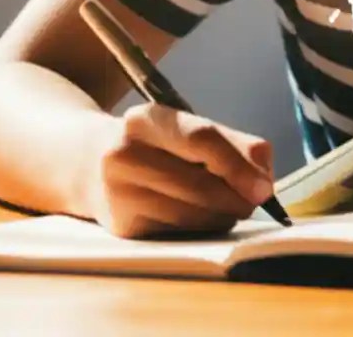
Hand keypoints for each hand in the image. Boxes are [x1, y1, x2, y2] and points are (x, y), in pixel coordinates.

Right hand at [85, 103, 274, 237]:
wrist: (87, 163)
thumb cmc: (154, 146)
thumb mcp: (185, 129)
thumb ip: (235, 145)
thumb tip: (264, 178)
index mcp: (146, 119)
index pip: (201, 139)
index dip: (238, 166)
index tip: (265, 189)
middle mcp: (125, 153)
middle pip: (201, 185)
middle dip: (238, 198)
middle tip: (253, 200)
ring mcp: (119, 192)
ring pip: (195, 215)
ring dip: (222, 215)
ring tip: (221, 204)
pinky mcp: (123, 226)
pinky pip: (181, 232)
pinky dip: (202, 228)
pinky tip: (195, 214)